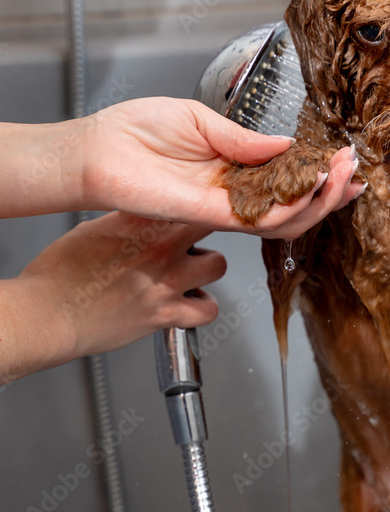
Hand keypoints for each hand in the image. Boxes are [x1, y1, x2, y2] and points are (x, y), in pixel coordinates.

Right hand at [0, 212, 225, 382]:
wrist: (49, 313)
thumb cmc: (60, 274)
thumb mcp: (92, 229)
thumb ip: (128, 222)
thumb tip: (143, 220)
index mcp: (141, 219)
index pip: (189, 197)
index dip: (193, 204)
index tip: (190, 210)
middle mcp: (160, 246)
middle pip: (211, 225)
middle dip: (202, 231)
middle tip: (190, 240)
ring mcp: (167, 280)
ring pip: (218, 265)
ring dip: (206, 269)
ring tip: (190, 273)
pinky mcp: (167, 313)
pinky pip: (208, 310)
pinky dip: (202, 308)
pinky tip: (188, 303)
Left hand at [80, 98, 363, 236]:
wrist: (98, 149)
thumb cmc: (136, 131)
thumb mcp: (202, 121)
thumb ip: (246, 140)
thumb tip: (289, 145)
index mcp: (233, 170)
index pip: (287, 181)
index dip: (320, 175)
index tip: (345, 158)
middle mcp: (235, 194)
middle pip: (296, 205)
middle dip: (331, 191)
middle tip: (355, 171)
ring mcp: (226, 208)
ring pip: (287, 218)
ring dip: (321, 200)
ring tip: (345, 177)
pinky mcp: (212, 215)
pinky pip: (261, 220)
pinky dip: (293, 207)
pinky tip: (315, 187)